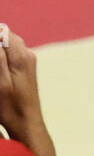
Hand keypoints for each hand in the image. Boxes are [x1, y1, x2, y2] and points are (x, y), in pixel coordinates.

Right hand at [0, 27, 47, 148]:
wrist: (27, 123)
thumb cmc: (11, 107)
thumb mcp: (0, 83)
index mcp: (21, 56)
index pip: (3, 32)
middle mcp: (27, 54)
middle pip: (5, 35)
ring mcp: (28, 60)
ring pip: (8, 44)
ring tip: (0, 75)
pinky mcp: (26, 67)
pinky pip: (11, 53)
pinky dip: (2, 57)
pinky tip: (0, 72)